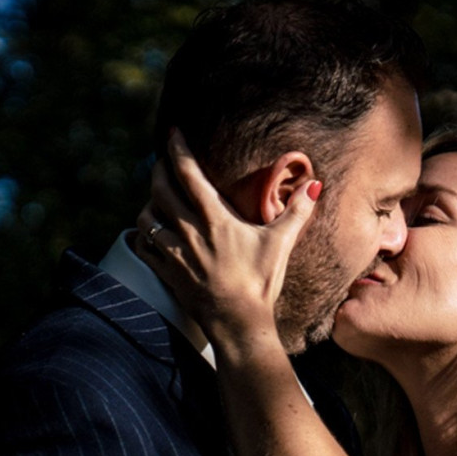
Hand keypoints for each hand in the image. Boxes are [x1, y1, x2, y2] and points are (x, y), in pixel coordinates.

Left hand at [135, 129, 319, 346]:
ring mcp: (175, 252)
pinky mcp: (167, 272)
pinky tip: (149, 234)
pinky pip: (143, 247)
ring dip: (149, 204)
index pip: (188, 174)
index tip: (172, 132)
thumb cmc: (261, 282)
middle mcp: (189, 231)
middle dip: (158, 170)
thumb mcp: (281, 244)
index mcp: (215, 219)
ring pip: (147, 217)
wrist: (238, 322)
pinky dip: (142, 236)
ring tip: (156, 199)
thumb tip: (314, 185)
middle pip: (160, 189)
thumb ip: (297, 211)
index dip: (178, 149)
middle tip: (162, 161)